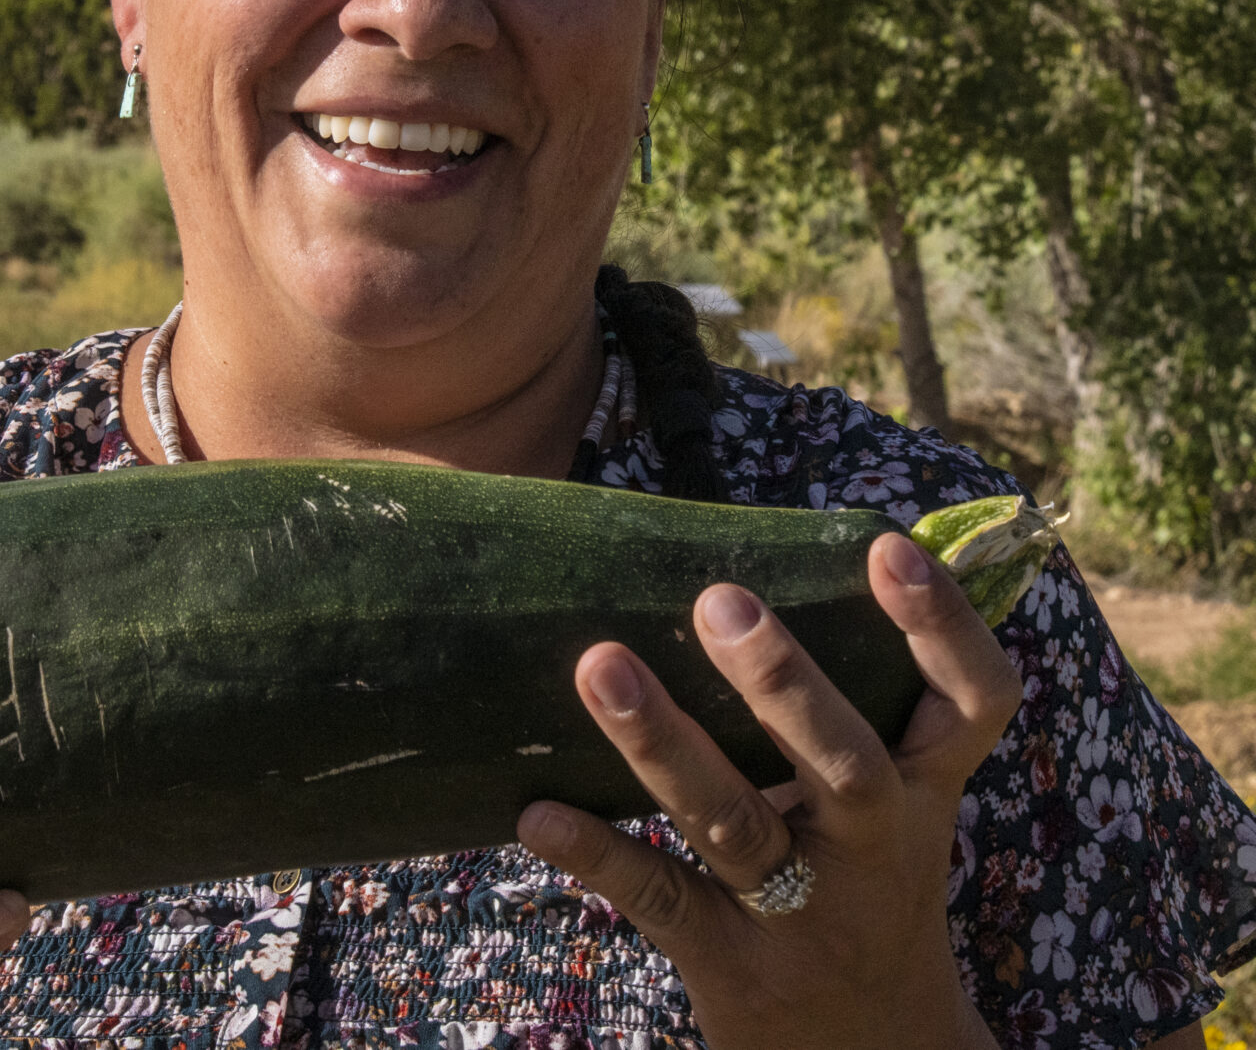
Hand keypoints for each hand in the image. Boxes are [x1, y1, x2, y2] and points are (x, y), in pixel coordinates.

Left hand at [517, 531, 1021, 1049]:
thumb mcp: (892, 808)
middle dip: (783, 683)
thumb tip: (756, 564)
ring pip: (736, 825)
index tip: (886, 546)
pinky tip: (534, 814)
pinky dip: (595, 853)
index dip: (943, 627)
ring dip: (664, 745)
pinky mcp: (731, 962)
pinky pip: (658, 898)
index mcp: (923, 794)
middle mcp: (874, 848)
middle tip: (719, 600)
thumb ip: (853, 708)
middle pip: (845, 763)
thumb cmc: (863, 889)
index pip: (972, 703)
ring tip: (599, 665)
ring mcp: (802, 911)